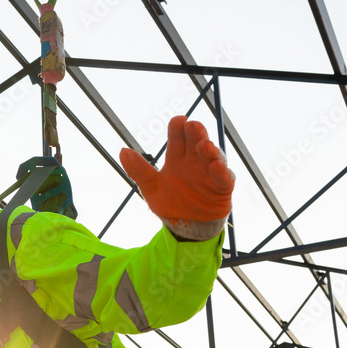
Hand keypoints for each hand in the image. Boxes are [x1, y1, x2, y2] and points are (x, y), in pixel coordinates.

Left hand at [119, 116, 233, 239]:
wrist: (186, 227)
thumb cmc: (171, 203)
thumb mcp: (151, 187)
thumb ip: (139, 170)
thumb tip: (122, 151)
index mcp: (177, 158)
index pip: (178, 136)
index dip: (178, 128)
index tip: (178, 120)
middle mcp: (194, 161)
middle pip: (197, 141)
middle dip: (196, 132)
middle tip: (191, 125)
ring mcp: (209, 172)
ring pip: (213, 156)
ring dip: (210, 150)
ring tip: (204, 145)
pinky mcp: (221, 187)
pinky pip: (224, 177)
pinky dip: (221, 172)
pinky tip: (216, 166)